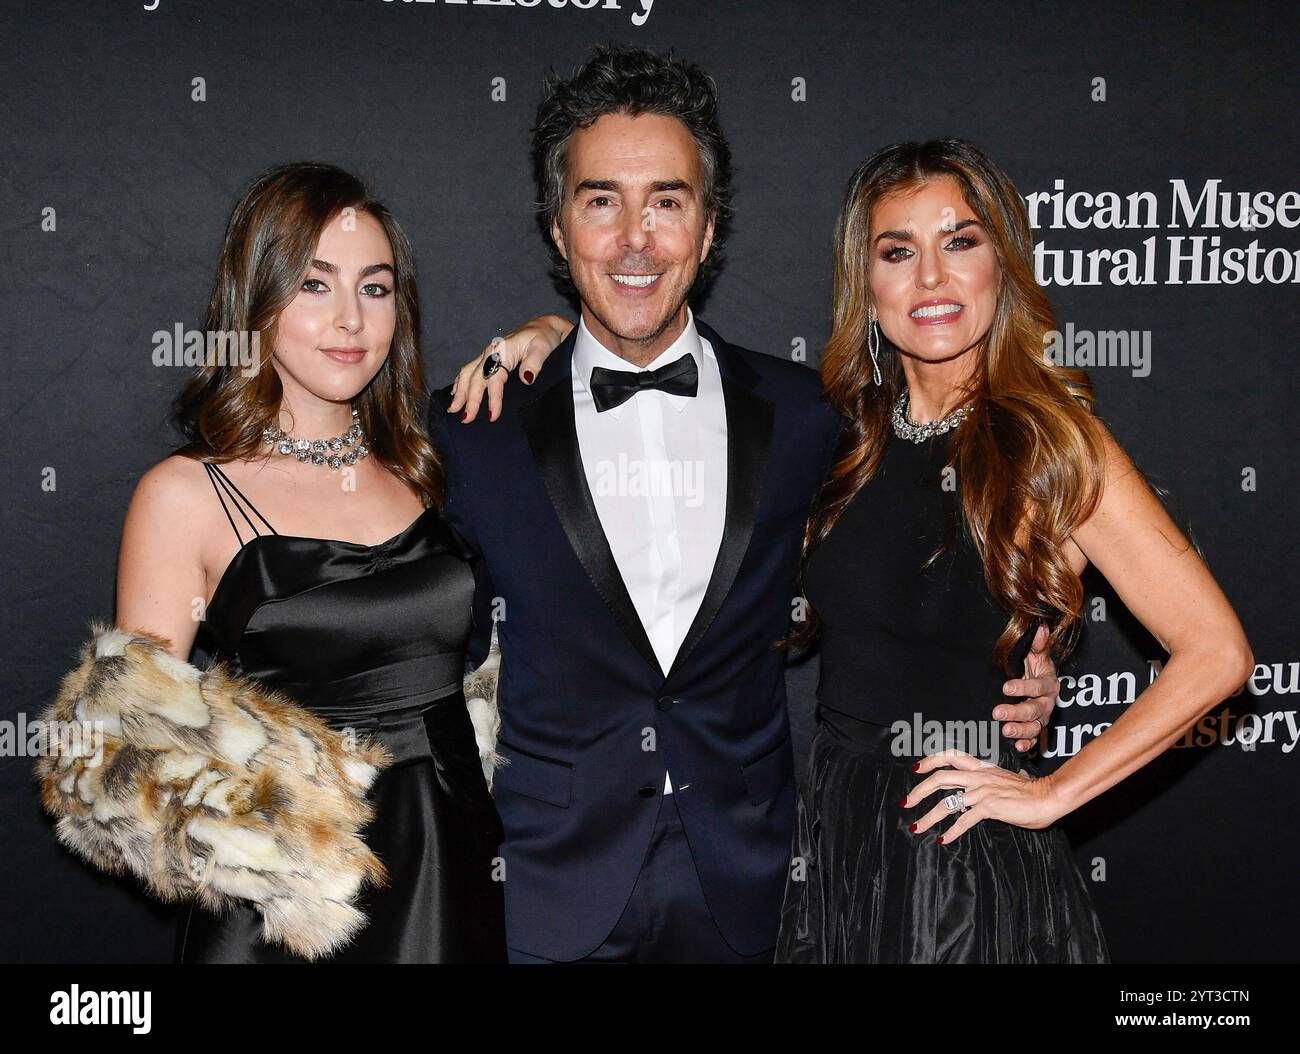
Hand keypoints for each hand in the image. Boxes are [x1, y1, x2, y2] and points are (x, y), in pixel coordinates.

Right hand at [448, 315, 571, 422]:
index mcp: (502, 351)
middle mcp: (490, 353)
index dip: (492, 398)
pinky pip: (469, 371)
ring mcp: (487, 355)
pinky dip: (460, 383)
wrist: (542, 327)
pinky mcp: (487, 358)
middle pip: (475, 379)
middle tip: (466, 419)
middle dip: (469, 400)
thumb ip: (534, 363)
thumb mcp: (542, 348)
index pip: (494, 378)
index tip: (492, 416)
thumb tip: (526, 378)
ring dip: (460, 393)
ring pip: (467, 375)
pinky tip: (456, 393)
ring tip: (454, 409)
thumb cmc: (542, 337)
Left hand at [901, 748, 1062, 842]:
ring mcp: (982, 791)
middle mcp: (978, 776)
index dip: (931, 760)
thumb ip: (984, 782)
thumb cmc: (1028, 791)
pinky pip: (964, 820)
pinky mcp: (989, 807)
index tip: (916, 768)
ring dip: (929, 816)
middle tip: (907, 802)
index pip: (951, 756)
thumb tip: (968, 793)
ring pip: (947, 802)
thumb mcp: (1001, 780)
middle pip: (940, 777)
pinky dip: (951, 831)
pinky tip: (943, 839)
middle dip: (919, 790)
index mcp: (981, 767)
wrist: (1047, 796)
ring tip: (917, 827)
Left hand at [995, 623, 1057, 752]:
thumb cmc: (1033, 668)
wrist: (1036, 684)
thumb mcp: (1035, 655)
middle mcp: (1047, 702)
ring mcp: (1041, 718)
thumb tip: (1039, 628)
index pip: (1038, 686)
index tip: (1006, 687)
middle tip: (997, 713)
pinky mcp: (1035, 729)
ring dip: (1020, 730)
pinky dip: (1026, 744)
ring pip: (1034, 726)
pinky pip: (1033, 739)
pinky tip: (1017, 747)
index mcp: (1048, 683)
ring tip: (1005, 731)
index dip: (1023, 687)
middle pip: (1034, 709)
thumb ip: (1037, 645)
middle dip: (1016, 712)